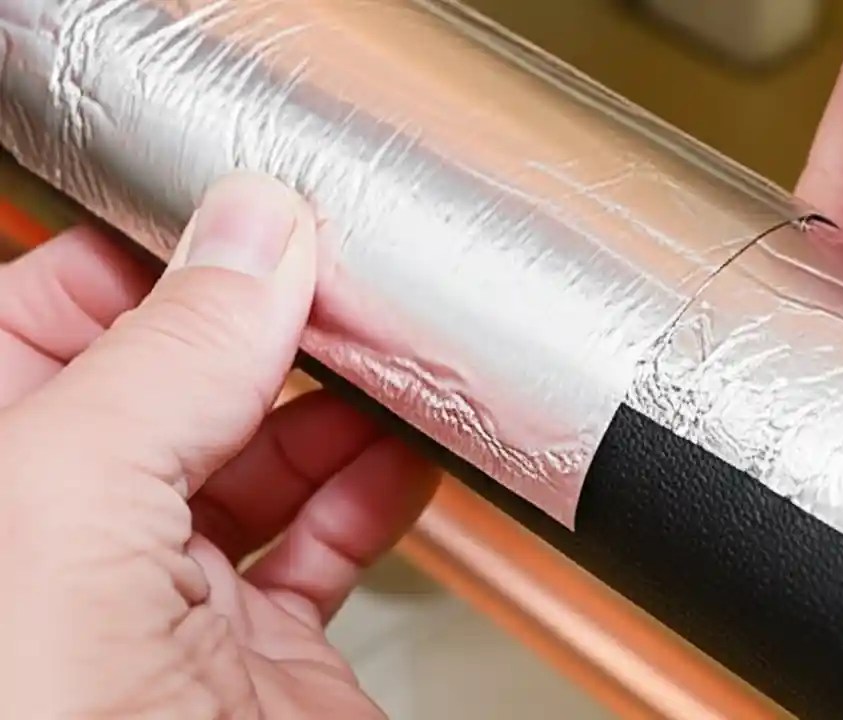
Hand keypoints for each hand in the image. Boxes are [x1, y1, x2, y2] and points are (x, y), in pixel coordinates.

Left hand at [0, 174, 435, 717]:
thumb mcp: (74, 513)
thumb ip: (163, 362)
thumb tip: (251, 231)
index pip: (43, 317)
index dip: (140, 258)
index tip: (240, 219)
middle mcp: (69, 544)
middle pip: (171, 382)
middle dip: (261, 321)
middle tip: (336, 277)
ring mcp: (170, 608)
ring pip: (260, 459)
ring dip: (335, 401)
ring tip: (388, 358)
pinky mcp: (266, 660)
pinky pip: (328, 546)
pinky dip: (378, 491)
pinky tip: (407, 454)